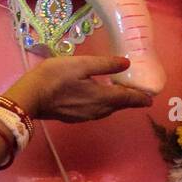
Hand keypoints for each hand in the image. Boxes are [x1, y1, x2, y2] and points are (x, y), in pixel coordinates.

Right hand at [9, 54, 154, 123]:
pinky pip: (96, 111)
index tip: (150, 98)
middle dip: (129, 100)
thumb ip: (104, 65)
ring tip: (121, 94)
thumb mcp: (81, 65)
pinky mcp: (75, 117)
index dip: (140, 98)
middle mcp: (97, 110)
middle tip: (138, 93)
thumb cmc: (56, 76)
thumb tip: (126, 64)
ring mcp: (85, 116)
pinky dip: (104, 105)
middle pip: (118, 106)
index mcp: (102, 97)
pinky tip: (99, 97)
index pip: (127, 99)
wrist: (30, 97)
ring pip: (107, 110)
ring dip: (116, 103)